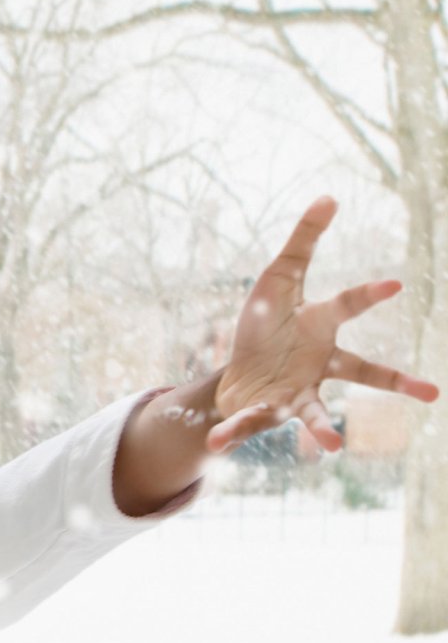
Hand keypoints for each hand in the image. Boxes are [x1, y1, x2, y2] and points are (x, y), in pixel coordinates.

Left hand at [210, 197, 439, 452]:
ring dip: (321, 426)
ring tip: (330, 444)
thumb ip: (303, 242)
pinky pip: (251, 422)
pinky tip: (216, 442)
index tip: (394, 283)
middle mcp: (320, 363)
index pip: (348, 305)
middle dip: (395, 380)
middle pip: (362, 370)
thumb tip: (329, 197)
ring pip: (316, 410)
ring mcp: (298, 389)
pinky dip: (233, 431)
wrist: (241, 370)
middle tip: (433, 393)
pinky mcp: (268, 411)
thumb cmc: (268, 322)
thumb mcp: (278, 277)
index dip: (369, 293)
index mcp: (321, 325)